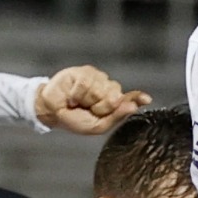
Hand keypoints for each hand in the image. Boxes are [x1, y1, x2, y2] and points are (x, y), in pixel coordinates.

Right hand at [35, 66, 151, 134]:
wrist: (51, 111)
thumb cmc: (75, 120)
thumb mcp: (97, 126)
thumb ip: (116, 117)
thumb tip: (133, 106)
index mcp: (114, 102)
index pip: (129, 98)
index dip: (136, 98)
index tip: (146, 99)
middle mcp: (108, 88)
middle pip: (115, 95)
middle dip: (101, 107)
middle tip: (88, 110)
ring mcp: (97, 78)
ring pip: (100, 89)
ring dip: (87, 100)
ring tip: (78, 103)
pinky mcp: (84, 71)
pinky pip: (86, 83)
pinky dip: (77, 94)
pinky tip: (72, 97)